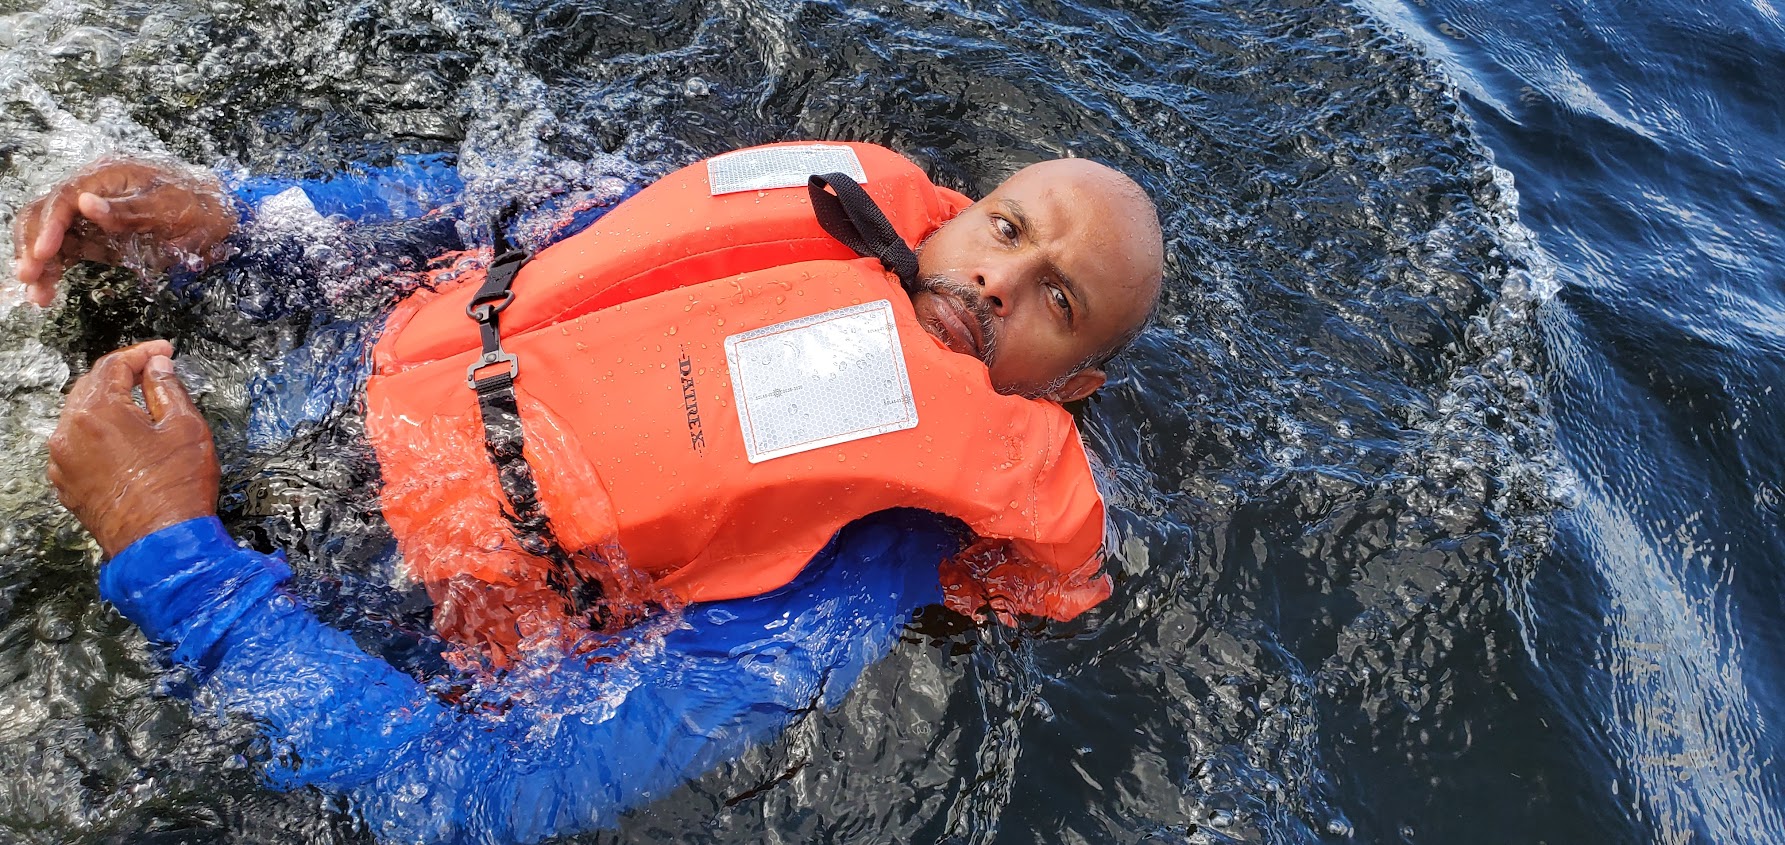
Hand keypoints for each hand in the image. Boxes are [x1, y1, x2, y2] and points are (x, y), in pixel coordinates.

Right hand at [13, 158, 236, 305]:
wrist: (220, 216)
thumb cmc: (198, 206)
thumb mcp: (170, 208)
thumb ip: (127, 210)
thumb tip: (85, 203)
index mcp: (107, 175)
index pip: (64, 198)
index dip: (49, 225)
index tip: (43, 254)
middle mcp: (91, 191)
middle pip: (45, 213)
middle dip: (32, 245)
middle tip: (29, 277)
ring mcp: (91, 215)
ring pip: (49, 234)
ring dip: (38, 262)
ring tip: (37, 294)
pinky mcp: (95, 236)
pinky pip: (65, 251)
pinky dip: (53, 270)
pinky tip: (47, 292)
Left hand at [47, 340, 220, 557]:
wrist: (161, 545)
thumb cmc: (176, 488)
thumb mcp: (185, 427)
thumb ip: (166, 388)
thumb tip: (156, 367)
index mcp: (96, 412)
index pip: (114, 365)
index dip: (142, 353)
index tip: (164, 351)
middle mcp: (69, 433)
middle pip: (91, 387)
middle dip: (122, 376)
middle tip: (153, 372)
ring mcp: (63, 461)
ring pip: (81, 416)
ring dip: (108, 404)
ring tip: (140, 406)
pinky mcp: (66, 484)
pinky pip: (78, 445)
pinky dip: (98, 434)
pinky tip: (124, 439)